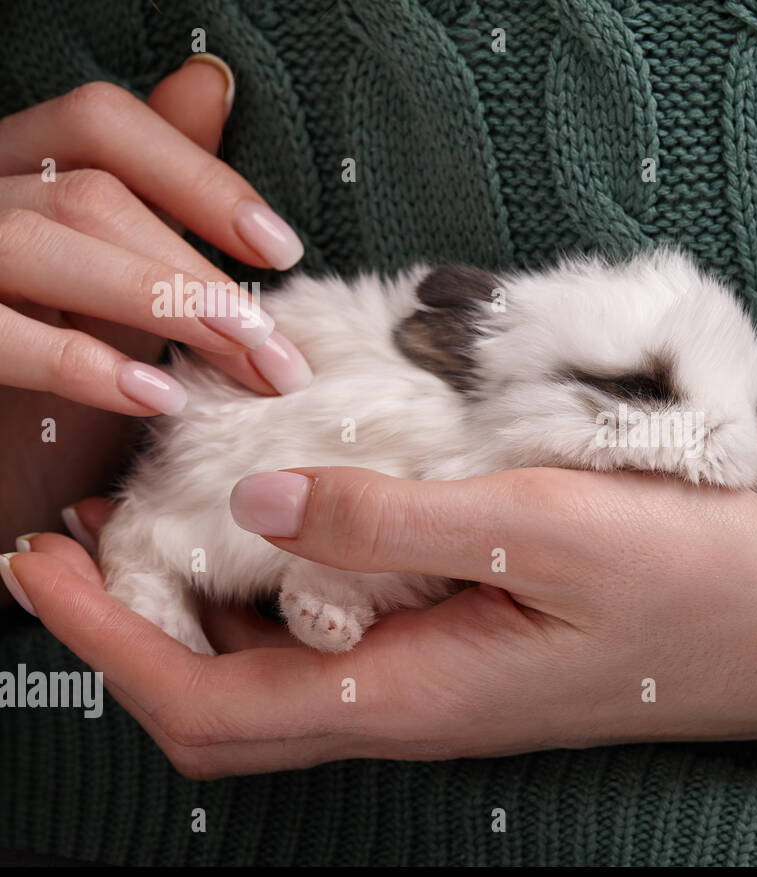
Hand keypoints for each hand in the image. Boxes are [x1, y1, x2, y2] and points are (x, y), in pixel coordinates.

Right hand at [0, 57, 311, 587]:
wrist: (7, 463)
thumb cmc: (62, 364)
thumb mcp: (122, 278)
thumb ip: (159, 193)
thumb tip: (210, 87)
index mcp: (22, 168)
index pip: (102, 125)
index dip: (197, 176)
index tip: (283, 250)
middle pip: (90, 196)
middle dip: (201, 275)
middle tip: (280, 351)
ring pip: (44, 243)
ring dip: (161, 305)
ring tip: (241, 362)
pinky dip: (83, 363)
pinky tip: (159, 398)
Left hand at [2, 468, 756, 778]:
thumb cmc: (690, 582)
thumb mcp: (544, 528)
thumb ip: (394, 518)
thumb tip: (255, 500)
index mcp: (410, 693)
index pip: (207, 704)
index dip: (105, 642)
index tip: (37, 563)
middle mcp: (409, 706)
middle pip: (224, 707)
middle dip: (131, 632)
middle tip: (85, 536)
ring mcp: (441, 685)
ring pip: (277, 673)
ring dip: (202, 608)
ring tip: (165, 513)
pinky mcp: (471, 653)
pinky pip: (341, 638)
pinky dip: (284, 587)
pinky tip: (295, 517)